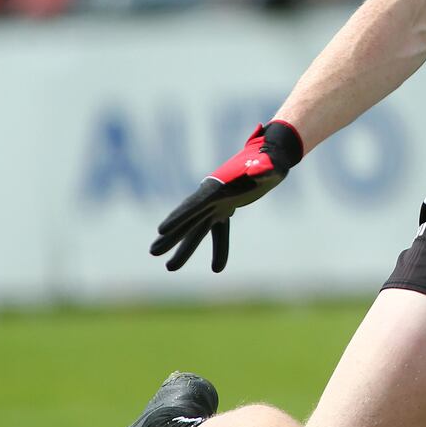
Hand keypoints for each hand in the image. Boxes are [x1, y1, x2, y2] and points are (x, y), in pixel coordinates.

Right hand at [151, 120, 303, 271]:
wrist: (272, 157)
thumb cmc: (270, 160)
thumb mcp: (269, 163)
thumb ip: (263, 169)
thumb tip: (260, 172)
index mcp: (218, 185)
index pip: (195, 203)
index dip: (179, 216)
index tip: (161, 230)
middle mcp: (212, 196)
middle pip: (188, 219)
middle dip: (171, 236)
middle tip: (153, 252)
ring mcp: (218, 203)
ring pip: (198, 229)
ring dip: (185, 249)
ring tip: (169, 268)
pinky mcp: (226, 209)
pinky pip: (219, 232)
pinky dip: (220, 249)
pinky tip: (217, 269)